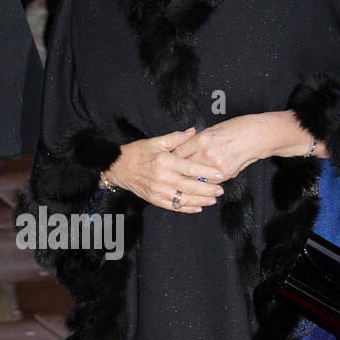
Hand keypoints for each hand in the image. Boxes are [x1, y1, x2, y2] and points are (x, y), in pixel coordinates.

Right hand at [103, 128, 224, 212]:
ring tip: (213, 199)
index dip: (207, 172)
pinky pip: (174, 207)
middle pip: (190, 186)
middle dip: (208, 190)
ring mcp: (159, 191)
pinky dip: (187, 208)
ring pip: (184, 199)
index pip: (190, 168)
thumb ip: (176, 138)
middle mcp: (162, 178)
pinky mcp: (155, 200)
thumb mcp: (156, 142)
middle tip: (221, 190)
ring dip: (200, 201)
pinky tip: (198, 207)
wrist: (118, 168)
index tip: (220, 174)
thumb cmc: (137, 153)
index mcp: (165, 162)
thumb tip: (193, 131)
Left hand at [171, 112, 316, 180]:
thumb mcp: (213, 130)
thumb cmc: (237, 128)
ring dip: (190, 179)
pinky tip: (202, 182)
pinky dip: (205, 181)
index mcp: (201, 139)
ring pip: (196, 177)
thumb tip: (185, 149)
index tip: (166, 163)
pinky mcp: (225, 174)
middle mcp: (206, 153)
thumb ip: (197, 141)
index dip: (172, 159)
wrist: (258, 136)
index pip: (179, 153)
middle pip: (184, 167)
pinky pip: (209, 181)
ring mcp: (215, 166)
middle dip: (177, 171)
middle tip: (169, 175)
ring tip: (182, 182)